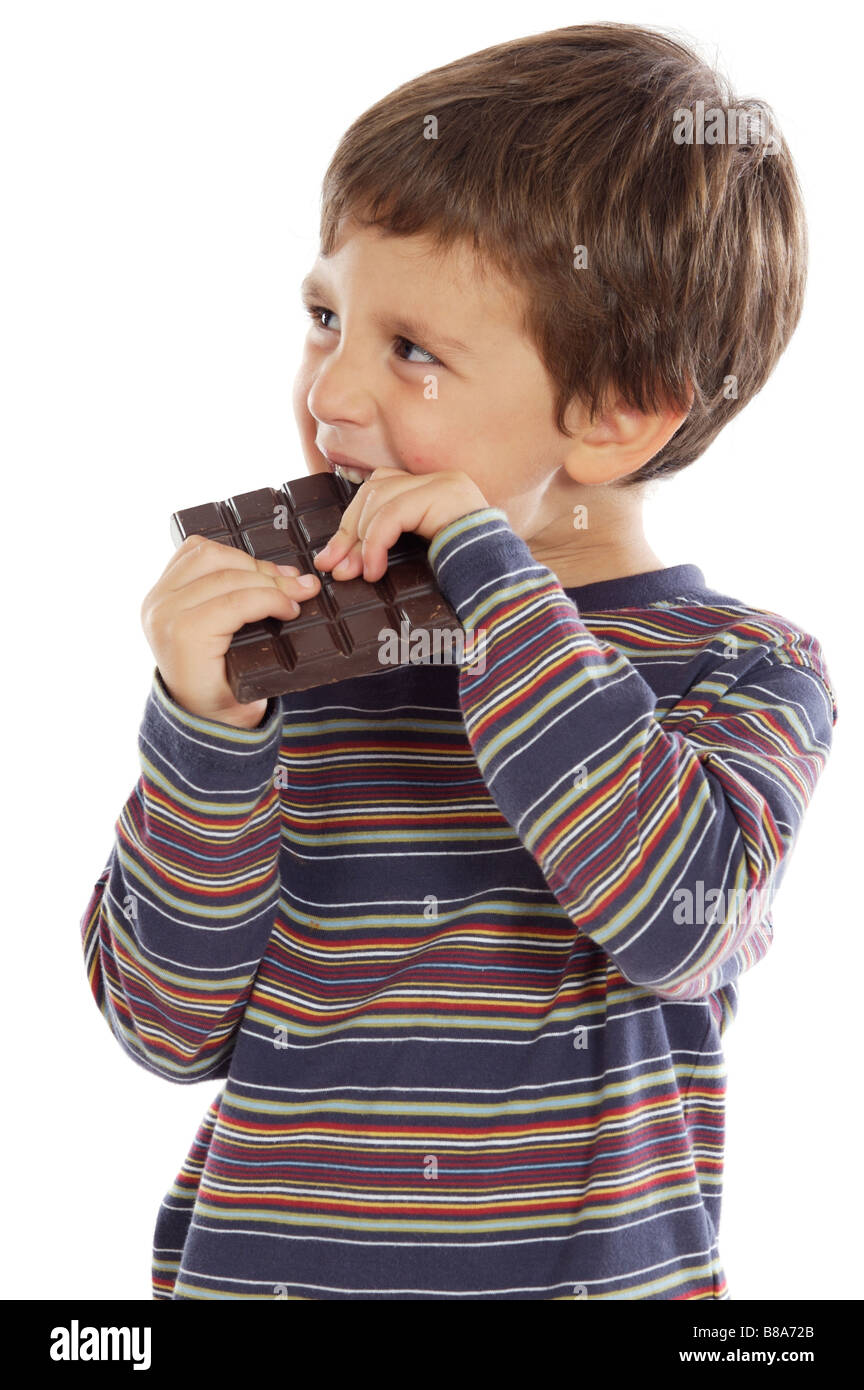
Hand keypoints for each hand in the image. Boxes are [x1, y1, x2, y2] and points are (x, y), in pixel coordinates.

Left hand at [141, 536, 321, 727]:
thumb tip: (296, 603)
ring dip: (250, 562)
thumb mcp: (249, 689)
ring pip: (211, 555)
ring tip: (278, 577)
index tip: (297, 606)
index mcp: (184, 642)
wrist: (194, 708)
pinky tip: (249, 569)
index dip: (272, 598)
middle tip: (302, 587)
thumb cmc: (223, 701)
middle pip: (226, 575)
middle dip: (271, 578)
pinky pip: (194, 551)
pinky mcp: (162, 585)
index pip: (234, 602)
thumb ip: (268, 649)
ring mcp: (159, 596)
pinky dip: (226, 554)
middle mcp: (164, 613)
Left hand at [313, 467, 488, 582]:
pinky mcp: (444, 495)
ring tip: (359, 573)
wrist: (505, 589)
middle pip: (374, 488)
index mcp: (435, 491)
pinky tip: (374, 569)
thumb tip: (338, 560)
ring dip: (361, 538)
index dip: (350, 524)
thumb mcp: (419, 561)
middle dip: (348, 531)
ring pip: (380, 497)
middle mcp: (441, 479)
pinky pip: (394, 513)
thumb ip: (387, 547)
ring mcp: (445, 484)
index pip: (379, 490)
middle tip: (334, 567)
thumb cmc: (467, 581)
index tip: (331, 559)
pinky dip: (376, 542)